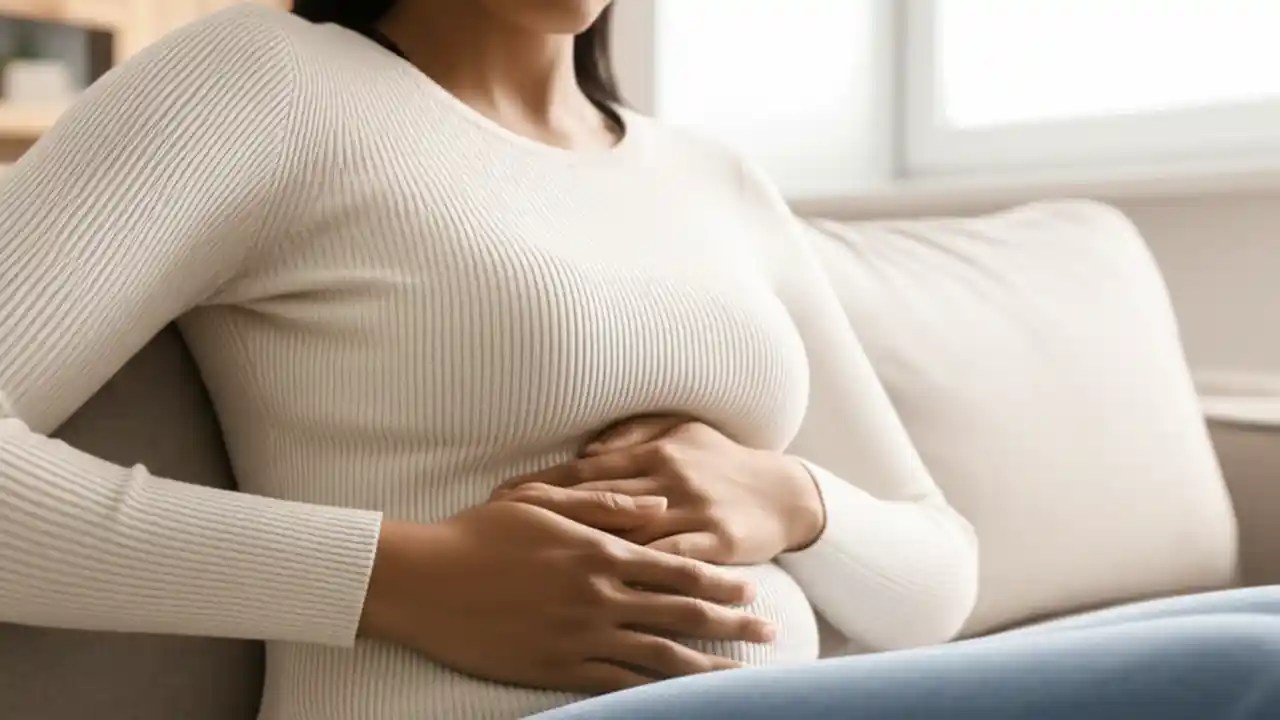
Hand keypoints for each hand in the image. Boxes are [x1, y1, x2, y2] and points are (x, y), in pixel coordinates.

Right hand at [358, 501, 774, 694]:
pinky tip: (679, 696)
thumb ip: (607, 504)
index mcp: (599, 552)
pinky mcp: (556, 667)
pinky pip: (616, 683)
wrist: (428, 580)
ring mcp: (579, 636)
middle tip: (768, 632)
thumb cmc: (481, 533)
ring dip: (706, 664)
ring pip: (658, 654)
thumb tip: (660, 506)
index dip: (718, 581)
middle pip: (680, 613)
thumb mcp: (544, 502)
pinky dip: (653, 691)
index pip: (676, 568)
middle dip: (730, 623)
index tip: (751, 589)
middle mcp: (599, 596)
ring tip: (741, 673)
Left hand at [497, 418, 826, 564]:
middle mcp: (667, 478)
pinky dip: (639, 575)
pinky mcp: (717, 540)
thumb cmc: (721, 461)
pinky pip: (671, 562)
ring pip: (628, 533)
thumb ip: (631, 434)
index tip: (499, 500)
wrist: (784, 492)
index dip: (540, 485)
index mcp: (652, 451)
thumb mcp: (679, 432)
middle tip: (501, 534)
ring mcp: (693, 510)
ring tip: (540, 570)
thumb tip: (585, 449)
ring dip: (584, 551)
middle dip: (547, 519)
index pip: (583, 470)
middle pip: (596, 501)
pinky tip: (607, 591)